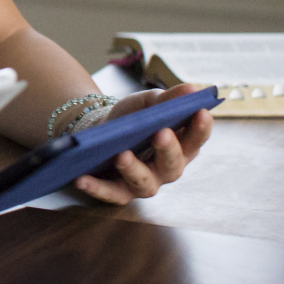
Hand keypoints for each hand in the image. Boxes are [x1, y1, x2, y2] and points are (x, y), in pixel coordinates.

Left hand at [71, 83, 214, 203]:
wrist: (101, 132)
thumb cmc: (132, 118)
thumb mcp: (147, 104)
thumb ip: (168, 99)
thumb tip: (192, 89)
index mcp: (181, 147)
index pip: (196, 140)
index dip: (200, 128)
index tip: (201, 112)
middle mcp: (166, 170)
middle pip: (172, 165)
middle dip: (168, 150)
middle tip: (161, 133)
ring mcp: (143, 183)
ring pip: (144, 183)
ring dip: (133, 170)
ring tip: (121, 155)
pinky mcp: (117, 192)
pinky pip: (109, 193)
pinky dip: (96, 187)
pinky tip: (81, 178)